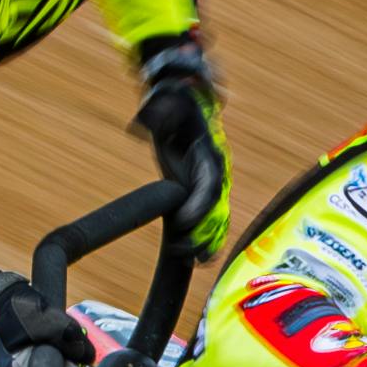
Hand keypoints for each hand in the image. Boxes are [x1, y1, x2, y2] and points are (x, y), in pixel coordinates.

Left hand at [132, 34, 228, 255]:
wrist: (183, 104)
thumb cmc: (174, 105)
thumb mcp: (165, 104)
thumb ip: (159, 112)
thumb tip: (149, 116)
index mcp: (209, 153)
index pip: (210, 185)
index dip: (200, 206)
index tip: (181, 221)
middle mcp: (216, 172)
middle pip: (217, 209)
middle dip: (203, 233)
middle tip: (184, 251)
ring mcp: (212, 184)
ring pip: (216, 220)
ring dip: (207, 242)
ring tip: (192, 261)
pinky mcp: (202, 193)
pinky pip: (209, 221)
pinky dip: (207, 241)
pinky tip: (198, 260)